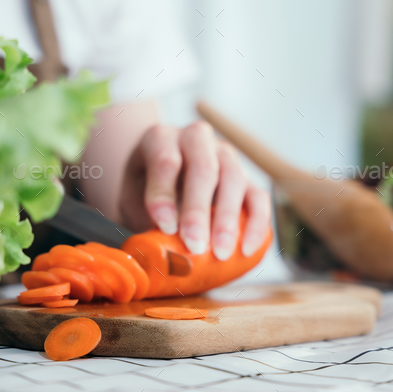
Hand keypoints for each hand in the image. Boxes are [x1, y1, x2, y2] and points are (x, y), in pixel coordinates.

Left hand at [119, 121, 271, 259]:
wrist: (166, 185)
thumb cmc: (146, 192)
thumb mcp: (133, 199)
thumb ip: (144, 218)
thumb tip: (158, 251)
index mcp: (161, 138)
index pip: (165, 159)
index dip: (165, 194)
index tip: (166, 227)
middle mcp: (197, 139)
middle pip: (204, 168)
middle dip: (198, 210)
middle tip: (195, 245)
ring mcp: (226, 155)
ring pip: (234, 179)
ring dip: (228, 220)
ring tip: (220, 253)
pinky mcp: (247, 178)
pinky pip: (259, 198)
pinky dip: (256, 224)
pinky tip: (246, 250)